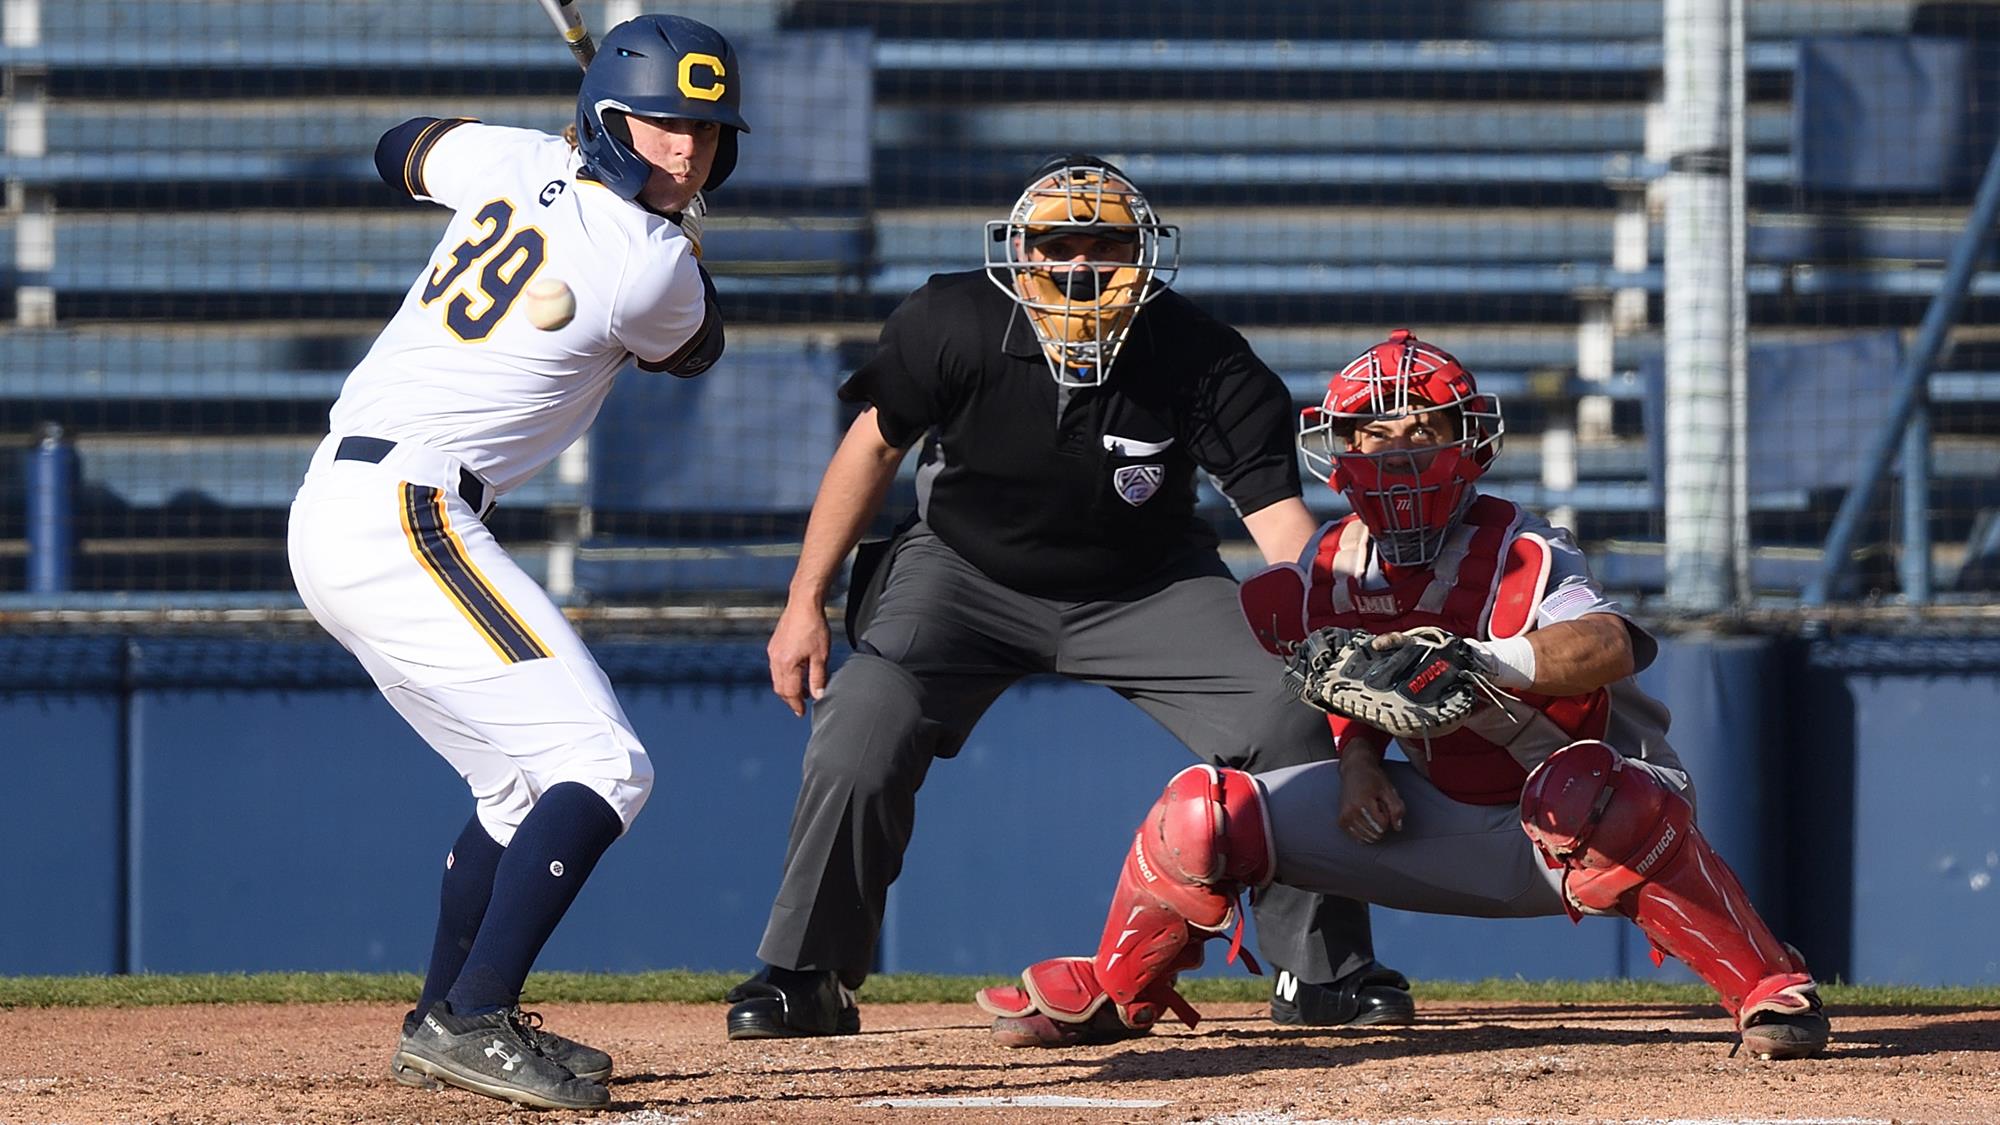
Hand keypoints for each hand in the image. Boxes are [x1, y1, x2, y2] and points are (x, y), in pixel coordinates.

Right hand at [766, 598, 830, 716]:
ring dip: (788, 688)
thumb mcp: (821, 655)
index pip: (790, 692)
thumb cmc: (814, 627)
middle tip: (801, 705)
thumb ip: (818, 678)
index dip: (796, 704)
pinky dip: (785, 676)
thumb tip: (818, 696)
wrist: (803, 603)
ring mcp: (773, 652)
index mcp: (787, 664)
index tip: (801, 713)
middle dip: (790, 699)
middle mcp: (776, 660)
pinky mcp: (774, 645)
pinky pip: (776, 667)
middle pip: (780, 688)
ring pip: (777, 678)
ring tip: (802, 691)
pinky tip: (797, 674)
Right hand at [1337, 754, 1404, 844]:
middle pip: (1376, 833)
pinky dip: (1365, 832)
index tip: (1382, 803)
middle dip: (1380, 822)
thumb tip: (1397, 828)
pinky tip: (1364, 817)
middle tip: (1376, 806)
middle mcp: (1350, 812)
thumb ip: (1397, 808)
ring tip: (1370, 810)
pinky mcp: (1341, 822)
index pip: (1383, 825)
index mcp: (1362, 802)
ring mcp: (1344, 818)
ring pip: (1368, 837)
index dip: (1387, 815)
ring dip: (1373, 826)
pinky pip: (1358, 838)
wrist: (1354, 770)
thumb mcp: (1389, 790)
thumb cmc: (1373, 779)